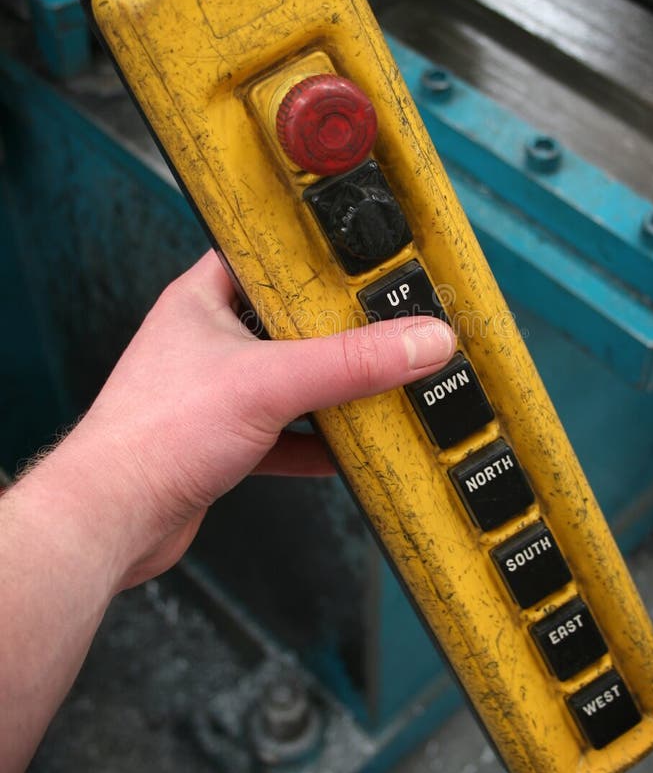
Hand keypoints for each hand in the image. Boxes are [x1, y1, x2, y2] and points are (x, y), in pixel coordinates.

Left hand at [21, 251, 455, 593]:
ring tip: (379, 382)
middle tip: (386, 322)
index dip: (313, 253)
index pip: (265, 254)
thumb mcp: (270, 383)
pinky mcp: (223, 439)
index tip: (364, 254)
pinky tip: (348, 451)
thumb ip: (351, 363)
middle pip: (289, 321)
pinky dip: (317, 442)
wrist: (112, 518)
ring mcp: (217, 392)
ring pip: (289, 379)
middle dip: (336, 330)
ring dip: (330, 390)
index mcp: (203, 299)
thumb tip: (419, 341)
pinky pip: (285, 432)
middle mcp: (208, 340)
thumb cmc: (153, 435)